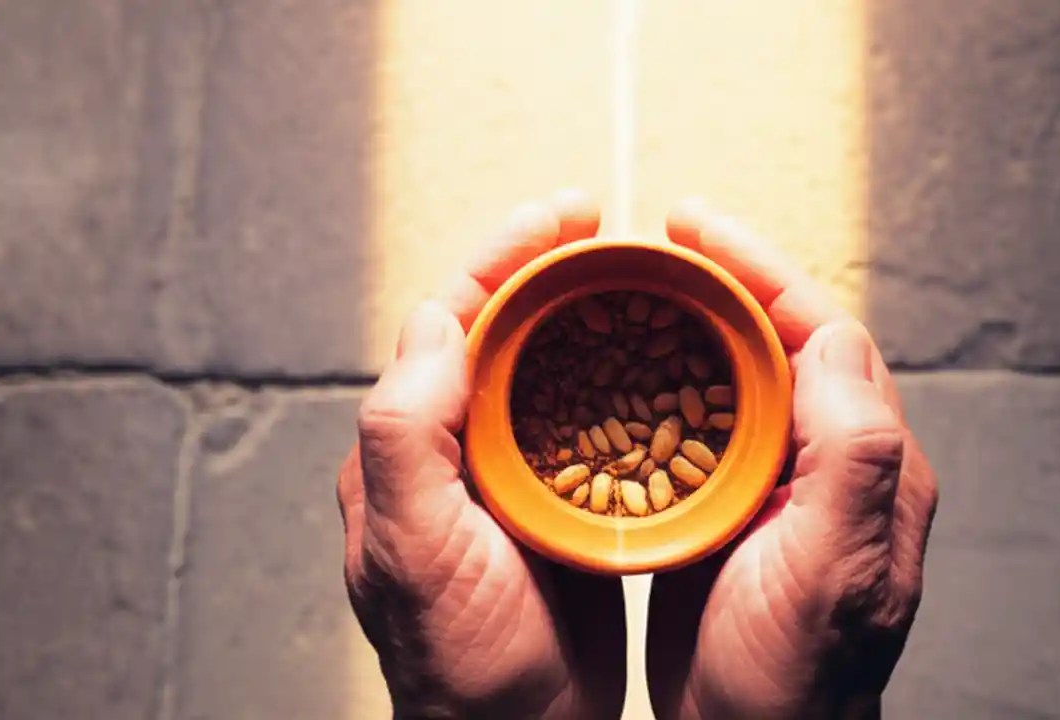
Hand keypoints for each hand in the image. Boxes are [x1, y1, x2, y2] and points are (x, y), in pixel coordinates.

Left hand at [336, 192, 626, 718]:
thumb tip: (433, 319)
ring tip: (632, 272)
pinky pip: (582, 420)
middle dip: (544, 265)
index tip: (558, 214)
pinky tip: (653, 359)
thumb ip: (407, 435)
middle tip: (600, 221)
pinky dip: (614, 377)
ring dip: (582, 311)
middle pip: (497, 330)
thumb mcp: (414, 548)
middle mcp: (453, 450)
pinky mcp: (557, 504)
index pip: (448, 322)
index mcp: (410, 447)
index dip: (500, 255)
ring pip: (542, 367)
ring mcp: (507, 475)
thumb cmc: (457, 663)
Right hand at [646, 200, 938, 719]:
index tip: (698, 225)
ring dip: (699, 318)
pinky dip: (672, 379)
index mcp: (868, 463)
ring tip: (644, 281)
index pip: (821, 332)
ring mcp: (785, 485)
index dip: (761, 268)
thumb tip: (832, 337)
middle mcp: (834, 463)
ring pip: (746, 372)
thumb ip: (852, 454)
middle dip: (730, 275)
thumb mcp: (835, 570)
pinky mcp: (739, 511)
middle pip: (784, 337)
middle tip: (668, 233)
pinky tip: (630, 368)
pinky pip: (711, 422)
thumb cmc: (794, 680)